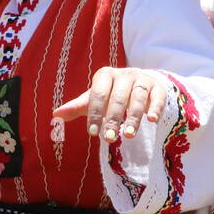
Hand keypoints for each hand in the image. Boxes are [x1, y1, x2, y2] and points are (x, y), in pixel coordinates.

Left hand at [52, 67, 168, 141]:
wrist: (140, 82)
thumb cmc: (112, 93)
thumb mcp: (94, 99)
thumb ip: (77, 107)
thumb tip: (55, 115)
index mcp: (105, 75)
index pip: (98, 95)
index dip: (95, 114)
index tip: (92, 133)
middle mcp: (124, 75)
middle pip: (118, 98)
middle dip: (113, 119)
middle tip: (109, 138)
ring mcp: (142, 80)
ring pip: (138, 98)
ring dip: (134, 117)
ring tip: (128, 135)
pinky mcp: (158, 87)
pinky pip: (157, 97)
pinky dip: (155, 108)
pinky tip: (152, 121)